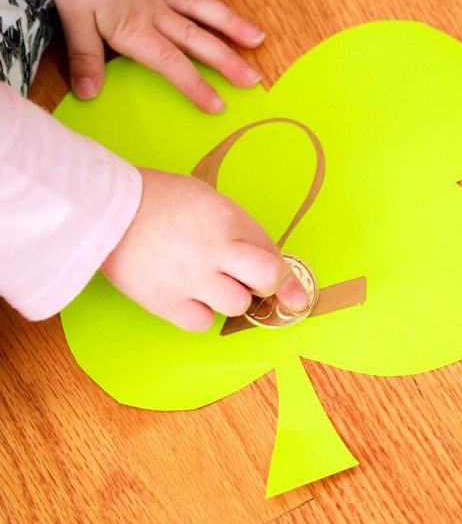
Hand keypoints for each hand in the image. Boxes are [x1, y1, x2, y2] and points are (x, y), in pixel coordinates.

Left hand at [44, 0, 263, 111]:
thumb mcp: (71, 17)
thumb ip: (85, 56)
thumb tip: (90, 93)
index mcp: (134, 27)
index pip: (170, 64)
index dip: (195, 86)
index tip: (218, 106)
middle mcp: (155, 8)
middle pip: (196, 40)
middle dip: (226, 62)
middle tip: (253, 80)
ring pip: (202, 7)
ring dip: (230, 24)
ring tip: (258, 39)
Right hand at [100, 168, 309, 330]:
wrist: (107, 211)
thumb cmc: (160, 200)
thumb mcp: (210, 201)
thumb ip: (242, 231)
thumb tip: (272, 265)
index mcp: (228, 221)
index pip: (273, 256)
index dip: (283, 276)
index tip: (292, 294)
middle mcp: (214, 251)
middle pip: (266, 281)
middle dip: (264, 285)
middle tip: (247, 282)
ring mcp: (190, 279)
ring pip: (236, 305)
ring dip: (228, 297)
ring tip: (204, 280)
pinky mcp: (166, 302)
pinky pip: (203, 323)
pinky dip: (200, 313)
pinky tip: (187, 294)